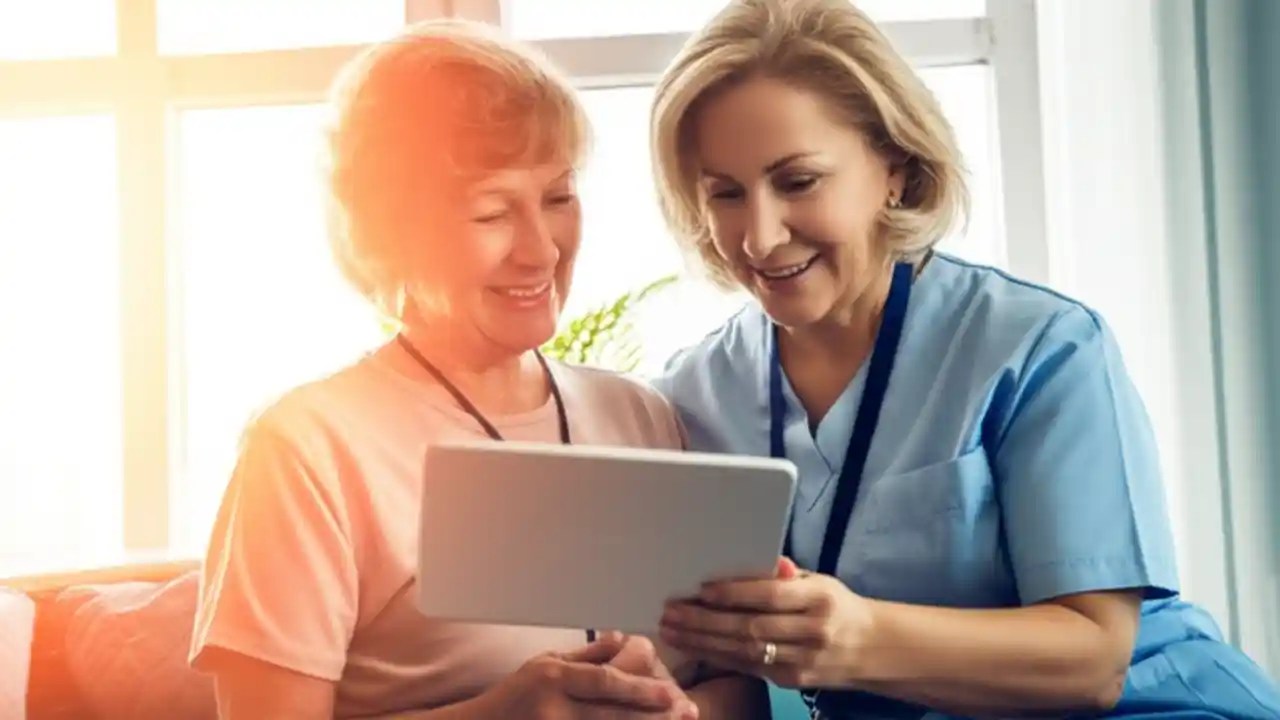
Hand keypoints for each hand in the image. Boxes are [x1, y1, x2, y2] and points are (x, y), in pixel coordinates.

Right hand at [474, 634, 697, 719]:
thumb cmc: (513, 695)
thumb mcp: (543, 663)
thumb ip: (586, 654)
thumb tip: (624, 638)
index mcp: (553, 678)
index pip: (604, 682)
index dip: (639, 687)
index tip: (670, 691)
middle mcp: (555, 708)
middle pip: (612, 713)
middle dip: (652, 714)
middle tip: (686, 711)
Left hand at [658, 557, 875, 689]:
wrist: (871, 648)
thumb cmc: (835, 606)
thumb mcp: (819, 582)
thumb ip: (786, 576)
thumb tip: (760, 561)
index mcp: (819, 599)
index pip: (770, 596)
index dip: (734, 594)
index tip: (700, 590)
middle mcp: (811, 632)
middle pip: (750, 628)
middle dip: (705, 622)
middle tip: (671, 613)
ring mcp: (801, 661)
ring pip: (744, 652)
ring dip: (702, 643)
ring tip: (671, 631)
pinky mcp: (791, 681)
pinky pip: (748, 668)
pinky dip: (717, 657)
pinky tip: (693, 648)